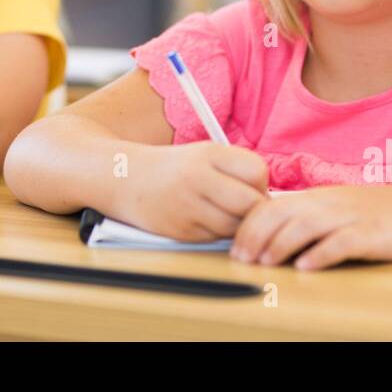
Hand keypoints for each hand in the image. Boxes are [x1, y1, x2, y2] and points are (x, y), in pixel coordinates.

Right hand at [116, 142, 268, 241]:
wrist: (123, 178)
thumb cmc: (173, 167)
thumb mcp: (202, 154)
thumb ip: (235, 170)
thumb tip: (269, 200)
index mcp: (207, 153)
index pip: (257, 171)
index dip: (261, 183)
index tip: (252, 187)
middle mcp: (197, 177)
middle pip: (251, 203)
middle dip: (254, 209)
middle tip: (245, 207)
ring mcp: (187, 206)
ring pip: (235, 225)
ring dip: (237, 224)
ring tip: (223, 213)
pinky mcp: (180, 230)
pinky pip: (215, 238)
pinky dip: (217, 233)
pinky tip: (204, 220)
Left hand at [232, 182, 391, 269]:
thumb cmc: (377, 213)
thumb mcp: (336, 209)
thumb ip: (306, 218)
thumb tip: (270, 236)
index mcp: (316, 198)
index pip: (271, 206)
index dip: (248, 226)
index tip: (234, 248)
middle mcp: (328, 204)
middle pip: (282, 214)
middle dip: (255, 236)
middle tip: (241, 259)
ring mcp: (349, 218)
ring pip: (306, 226)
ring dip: (281, 244)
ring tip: (265, 263)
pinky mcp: (371, 234)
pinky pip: (342, 242)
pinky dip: (321, 254)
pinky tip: (306, 267)